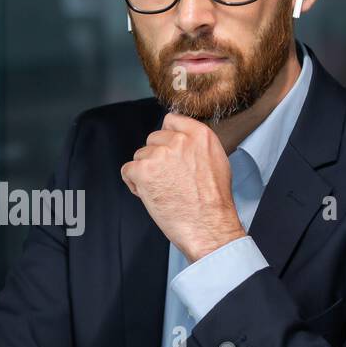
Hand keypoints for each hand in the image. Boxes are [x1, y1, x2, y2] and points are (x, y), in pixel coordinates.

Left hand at [119, 113, 246, 261]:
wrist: (208, 226)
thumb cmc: (213, 202)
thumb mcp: (217, 161)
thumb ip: (197, 146)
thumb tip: (181, 141)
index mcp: (200, 135)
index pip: (171, 121)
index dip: (167, 139)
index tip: (169, 152)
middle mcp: (179, 140)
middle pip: (153, 139)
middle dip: (156, 157)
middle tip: (168, 179)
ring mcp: (160, 155)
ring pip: (140, 156)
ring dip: (146, 172)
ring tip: (162, 190)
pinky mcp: (144, 171)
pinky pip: (128, 170)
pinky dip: (134, 183)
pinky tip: (149, 195)